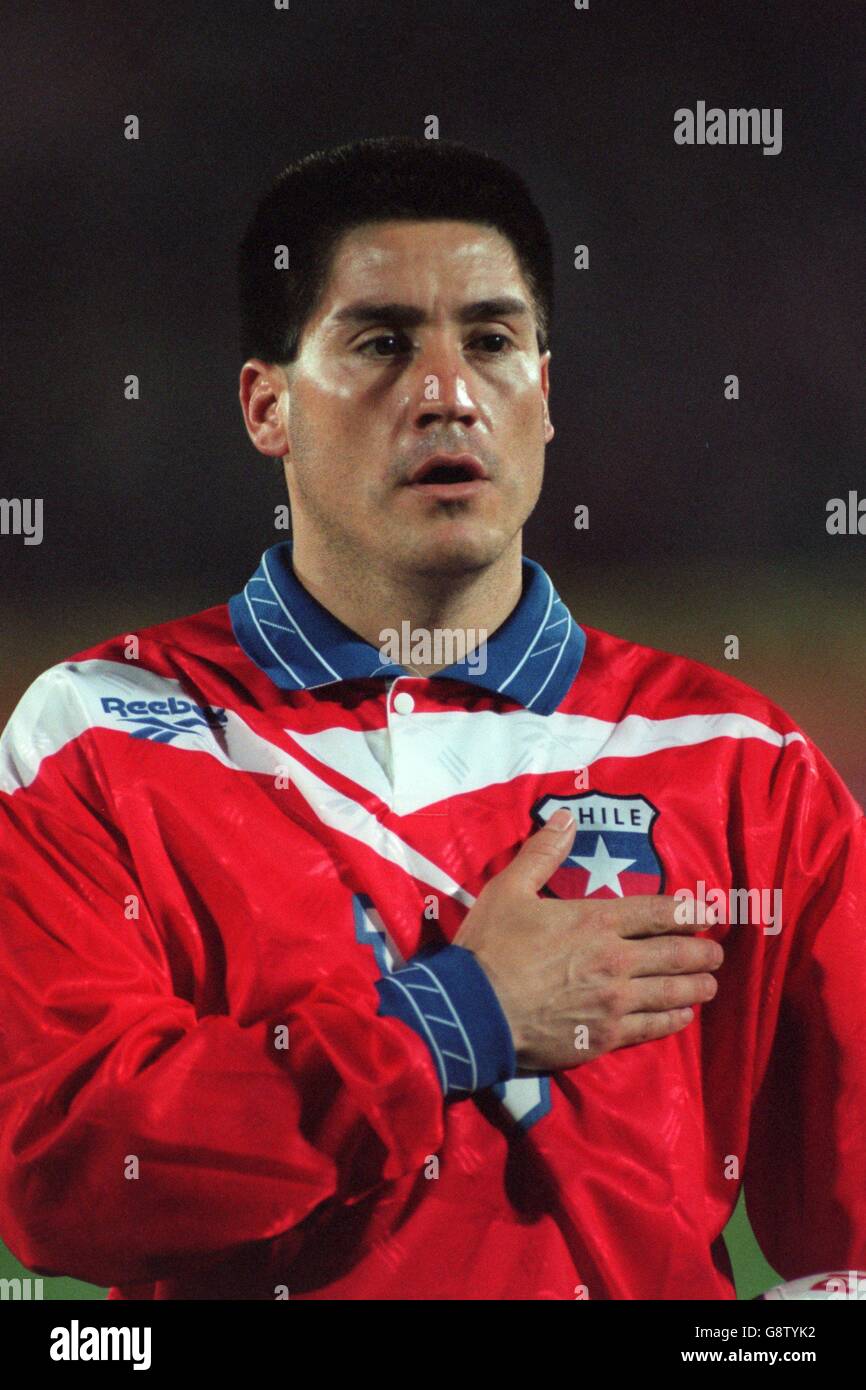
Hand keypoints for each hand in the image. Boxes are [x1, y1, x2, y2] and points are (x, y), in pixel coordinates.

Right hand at [453, 810, 722, 1070]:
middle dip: (703, 952)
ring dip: (697, 986)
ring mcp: (615, 1002)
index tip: (709, 913)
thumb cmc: (491, 947)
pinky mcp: (605, 1037)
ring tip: (709, 984)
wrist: (474, 1011)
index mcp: (597, 921)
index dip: (690, 912)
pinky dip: (674, 1020)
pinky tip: (683, 1017)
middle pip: (676, 954)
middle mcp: (617, 960)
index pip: (659, 912)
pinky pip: (652, 1028)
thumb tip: (567, 817)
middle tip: (716, 953)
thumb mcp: (510, 889)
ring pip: (673, 992)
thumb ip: (543, 852)